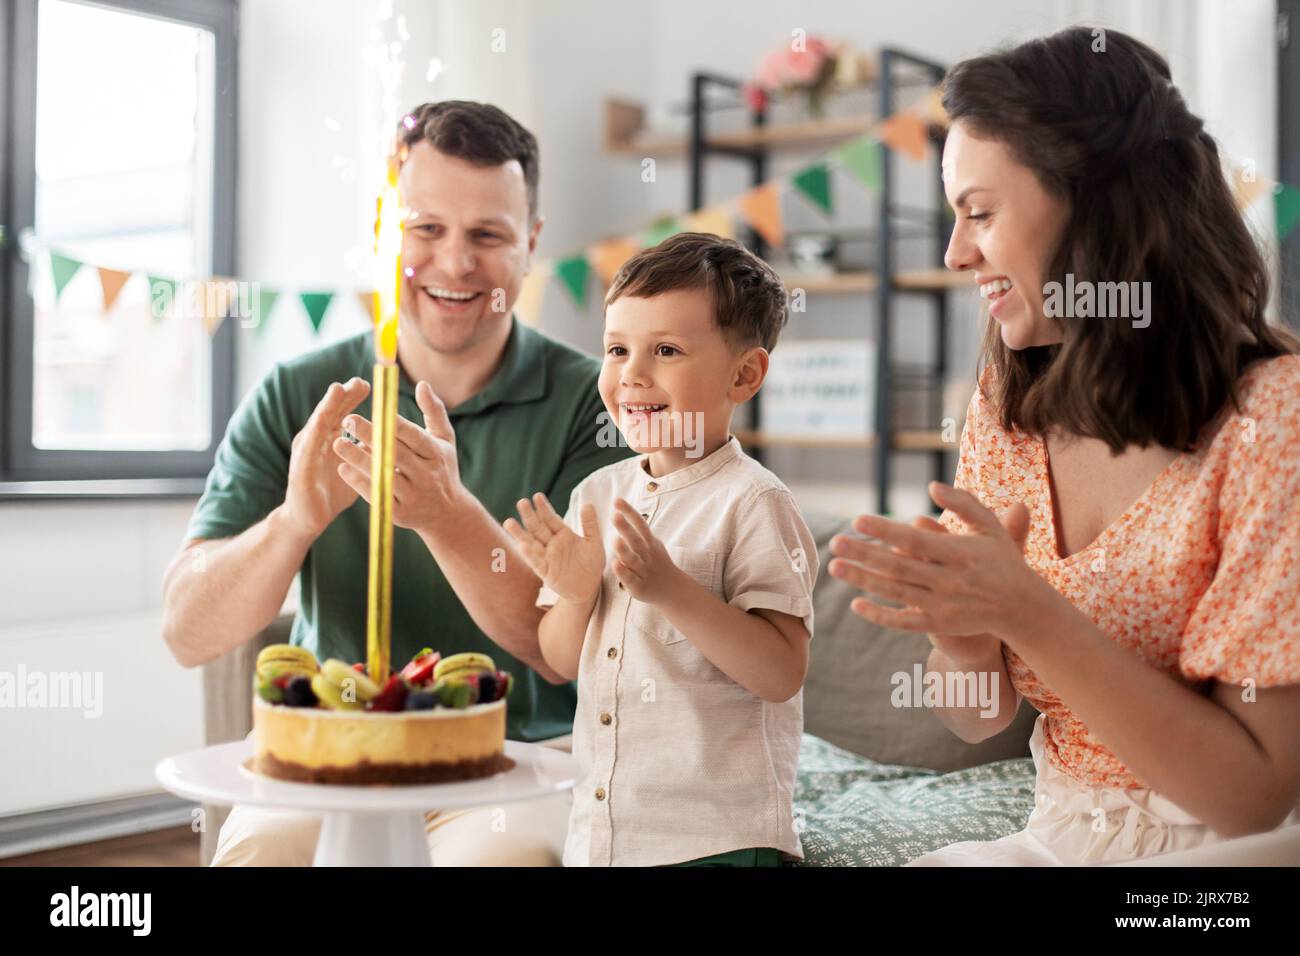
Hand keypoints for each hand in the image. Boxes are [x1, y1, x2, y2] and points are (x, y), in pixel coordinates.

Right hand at [282, 377, 371, 539]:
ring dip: (328, 405)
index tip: (369, 384)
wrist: (309, 518)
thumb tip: (386, 435)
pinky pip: (309, 448)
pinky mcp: (301, 468)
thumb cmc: (333, 491)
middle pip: (330, 411)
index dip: (353, 398)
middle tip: (360, 380)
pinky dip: (316, 432)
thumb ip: (366, 449)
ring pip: (318, 423)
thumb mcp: (355, 466)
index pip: (341, 412)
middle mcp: (316, 440)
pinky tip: (323, 420)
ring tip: (337, 389)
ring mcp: (306, 452)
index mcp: (329, 438)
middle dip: (343, 395)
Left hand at [332, 380, 465, 534]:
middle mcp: (427, 476)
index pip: (414, 436)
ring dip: (359, 459)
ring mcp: (413, 496)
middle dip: (371, 436)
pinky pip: (376, 496)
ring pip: (383, 475)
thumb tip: (421, 384)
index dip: (393, 423)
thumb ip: (433, 411)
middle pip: (396, 454)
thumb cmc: (442, 468)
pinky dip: (359, 482)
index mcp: (437, 454)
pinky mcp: (399, 514)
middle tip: (347, 420)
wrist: (447, 515)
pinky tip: (342, 468)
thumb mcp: (445, 440)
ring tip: (338, 443)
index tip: (373, 407)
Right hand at [503, 493, 604, 603]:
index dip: (544, 508)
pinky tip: (521, 545)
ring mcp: (547, 557)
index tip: (537, 496)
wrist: (590, 588)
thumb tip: (588, 504)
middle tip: (521, 502)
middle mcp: (552, 544)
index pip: (550, 518)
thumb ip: (590, 525)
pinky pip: (536, 562)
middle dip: (529, 515)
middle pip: (537, 527)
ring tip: (508, 522)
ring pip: (531, 543)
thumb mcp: (594, 542)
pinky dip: (529, 554)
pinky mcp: (546, 572)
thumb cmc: (591, 564)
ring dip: (520, 534)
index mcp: (563, 534)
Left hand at [609, 498, 688, 605]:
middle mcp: (647, 554)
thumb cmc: (656, 562)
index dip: (629, 512)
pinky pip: (630, 578)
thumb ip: (637, 531)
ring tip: (615, 540)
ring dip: (624, 550)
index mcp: (649, 542)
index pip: (639, 524)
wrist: (672, 589)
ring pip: (633, 559)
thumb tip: (620, 511)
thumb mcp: (651, 543)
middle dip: (625, 528)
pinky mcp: (639, 586)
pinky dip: (623, 572)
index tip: (617, 501)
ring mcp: (644, 570)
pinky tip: (615, 565)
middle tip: (614, 516)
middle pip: (635, 539)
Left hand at [827, 481, 1048, 641]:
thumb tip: (932, 485)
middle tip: (834, 543)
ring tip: (834, 567)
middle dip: (864, 555)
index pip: (915, 541)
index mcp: (960, 553)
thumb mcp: (990, 527)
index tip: (858, 520)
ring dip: (863, 581)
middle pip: (899, 567)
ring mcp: (943, 605)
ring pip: (896, 593)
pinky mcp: (940, 625)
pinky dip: (880, 616)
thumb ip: (964, 504)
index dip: (886, 531)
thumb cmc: (1003, 560)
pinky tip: (856, 605)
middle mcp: (950, 580)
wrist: (1023, 607)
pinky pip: (905, 622)